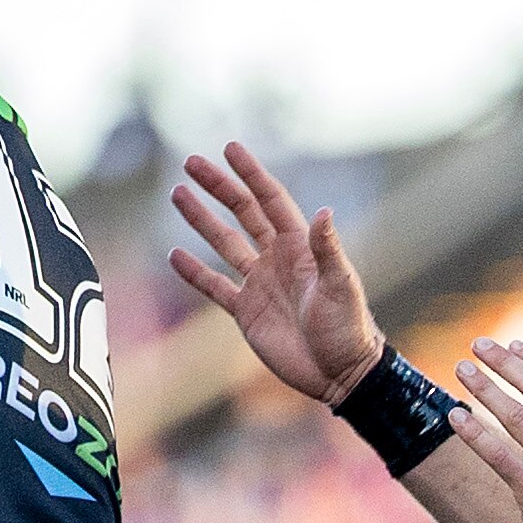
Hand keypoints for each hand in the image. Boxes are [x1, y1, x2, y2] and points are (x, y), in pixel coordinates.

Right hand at [166, 145, 383, 404]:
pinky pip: (214, 286)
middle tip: (191, 163)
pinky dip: (194, 272)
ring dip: (201, 220)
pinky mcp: (245, 311)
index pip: (270, 200)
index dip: (250, 174)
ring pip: (223, 243)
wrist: (338, 373)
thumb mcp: (341, 286)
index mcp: (300, 246)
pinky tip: (175, 255)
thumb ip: (328, 249)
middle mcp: (277, 258)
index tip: (230, 149)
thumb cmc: (347, 328)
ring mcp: (259, 283)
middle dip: (218, 187)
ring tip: (178, 195)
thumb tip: (323, 211)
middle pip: (242, 213)